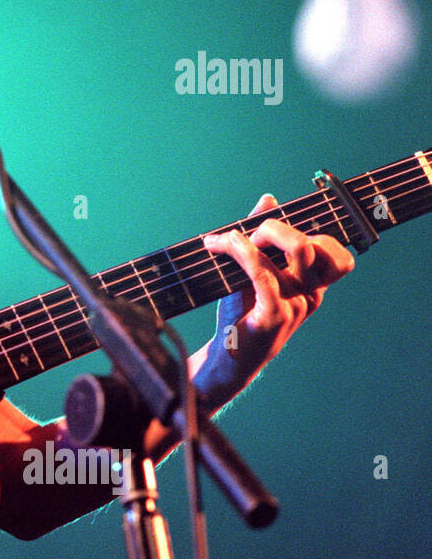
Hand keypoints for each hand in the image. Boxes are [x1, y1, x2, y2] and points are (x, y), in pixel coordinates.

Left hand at [194, 193, 355, 411]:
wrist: (228, 360)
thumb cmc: (242, 314)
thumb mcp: (253, 272)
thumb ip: (262, 238)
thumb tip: (269, 199)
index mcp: (312, 285)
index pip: (335, 253)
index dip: (310, 232)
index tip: (272, 229)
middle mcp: (310, 295)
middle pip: (313, 245)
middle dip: (277, 228)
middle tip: (246, 234)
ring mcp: (295, 307)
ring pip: (295, 253)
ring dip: (254, 236)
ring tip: (224, 240)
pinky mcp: (273, 317)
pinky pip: (265, 275)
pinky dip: (245, 253)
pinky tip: (225, 246)